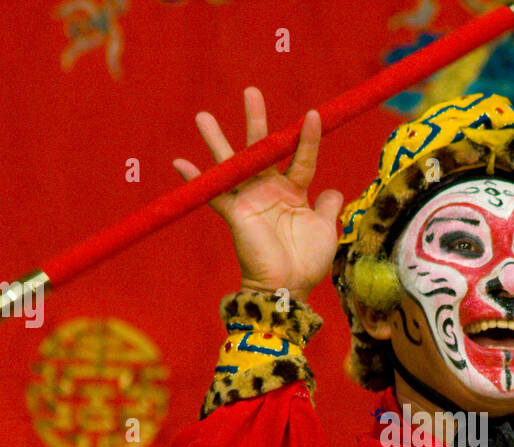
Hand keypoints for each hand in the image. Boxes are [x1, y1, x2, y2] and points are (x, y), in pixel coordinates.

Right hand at [174, 87, 343, 303]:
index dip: (308, 138)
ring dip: (217, 141)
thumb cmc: (307, 262)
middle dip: (256, 120)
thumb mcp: (325, 230)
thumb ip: (328, 207)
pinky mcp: (235, 214)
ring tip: (204, 116)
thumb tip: (334, 190)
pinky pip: (213, 193)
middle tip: (251, 91)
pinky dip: (196, 179)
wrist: (288, 288)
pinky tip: (179, 163)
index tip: (314, 114)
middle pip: (262, 148)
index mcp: (294, 192)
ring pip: (233, 163)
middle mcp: (270, 190)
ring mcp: (251, 200)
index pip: (301, 157)